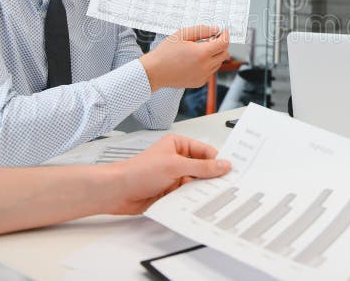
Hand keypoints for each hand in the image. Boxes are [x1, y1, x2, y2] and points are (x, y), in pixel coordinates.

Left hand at [110, 135, 230, 213]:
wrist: (117, 191)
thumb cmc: (138, 171)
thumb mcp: (175, 166)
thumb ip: (201, 167)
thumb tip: (223, 165)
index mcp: (178, 145)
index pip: (206, 151)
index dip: (218, 161)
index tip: (232, 171)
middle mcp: (177, 160)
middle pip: (203, 168)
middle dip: (212, 177)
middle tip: (229, 185)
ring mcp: (174, 177)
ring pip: (197, 184)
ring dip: (203, 190)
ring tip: (217, 196)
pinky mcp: (171, 192)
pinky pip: (188, 196)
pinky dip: (194, 200)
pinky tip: (201, 205)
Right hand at [139, 25, 229, 90]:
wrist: (154, 71)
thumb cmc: (165, 52)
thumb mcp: (182, 34)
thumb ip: (202, 30)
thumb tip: (216, 30)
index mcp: (202, 53)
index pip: (224, 43)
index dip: (225, 35)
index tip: (223, 31)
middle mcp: (205, 67)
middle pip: (224, 54)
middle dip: (221, 45)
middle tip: (212, 38)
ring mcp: (203, 76)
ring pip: (218, 63)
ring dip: (214, 55)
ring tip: (201, 49)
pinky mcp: (199, 82)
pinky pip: (210, 71)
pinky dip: (208, 64)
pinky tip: (196, 60)